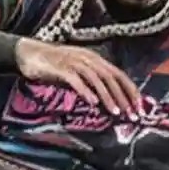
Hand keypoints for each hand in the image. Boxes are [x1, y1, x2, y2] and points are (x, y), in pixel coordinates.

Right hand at [15, 38, 141, 118]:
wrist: (29, 54)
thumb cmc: (54, 66)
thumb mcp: (78, 73)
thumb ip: (91, 83)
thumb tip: (107, 101)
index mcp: (95, 60)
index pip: (120, 75)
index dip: (131, 91)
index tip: (139, 109)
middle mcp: (88, 59)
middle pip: (112, 78)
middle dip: (124, 97)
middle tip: (132, 115)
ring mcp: (75, 62)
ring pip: (97, 79)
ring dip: (108, 96)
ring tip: (116, 112)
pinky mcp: (61, 68)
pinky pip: (76, 80)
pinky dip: (86, 91)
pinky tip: (92, 103)